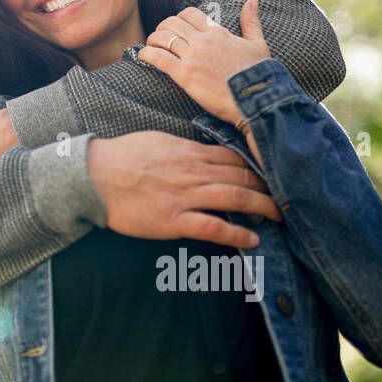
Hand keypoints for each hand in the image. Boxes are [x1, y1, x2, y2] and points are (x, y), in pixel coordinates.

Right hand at [87, 131, 280, 247]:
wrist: (93, 175)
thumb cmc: (121, 157)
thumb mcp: (157, 140)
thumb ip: (183, 148)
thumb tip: (202, 152)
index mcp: (189, 152)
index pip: (235, 158)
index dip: (259, 167)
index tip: (274, 176)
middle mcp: (193, 172)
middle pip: (243, 178)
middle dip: (269, 188)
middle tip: (288, 198)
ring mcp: (185, 196)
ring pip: (235, 199)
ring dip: (262, 208)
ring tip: (280, 218)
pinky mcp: (173, 220)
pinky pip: (213, 228)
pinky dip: (236, 234)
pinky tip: (251, 240)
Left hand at [139, 0, 270, 126]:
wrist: (255, 99)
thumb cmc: (258, 74)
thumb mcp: (258, 44)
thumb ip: (251, 22)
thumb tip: (252, 1)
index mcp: (218, 32)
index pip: (190, 14)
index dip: (179, 18)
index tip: (176, 27)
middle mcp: (203, 41)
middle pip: (172, 23)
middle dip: (162, 28)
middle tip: (160, 38)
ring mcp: (193, 57)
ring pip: (162, 38)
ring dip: (152, 41)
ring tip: (150, 47)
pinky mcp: (184, 74)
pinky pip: (158, 58)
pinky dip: (147, 55)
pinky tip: (143, 57)